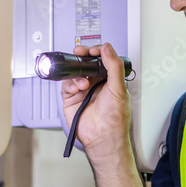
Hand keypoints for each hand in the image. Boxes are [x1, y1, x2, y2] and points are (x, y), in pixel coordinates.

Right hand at [61, 43, 130, 162]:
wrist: (103, 137)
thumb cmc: (116, 119)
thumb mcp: (119, 89)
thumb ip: (114, 66)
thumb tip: (108, 48)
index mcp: (110, 80)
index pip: (102, 60)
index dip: (97, 52)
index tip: (94, 49)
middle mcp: (97, 84)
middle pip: (86, 63)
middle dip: (82, 56)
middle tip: (80, 52)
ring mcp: (83, 91)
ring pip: (75, 73)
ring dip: (77, 73)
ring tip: (83, 83)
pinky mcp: (71, 98)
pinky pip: (66, 85)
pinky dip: (70, 84)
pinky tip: (77, 89)